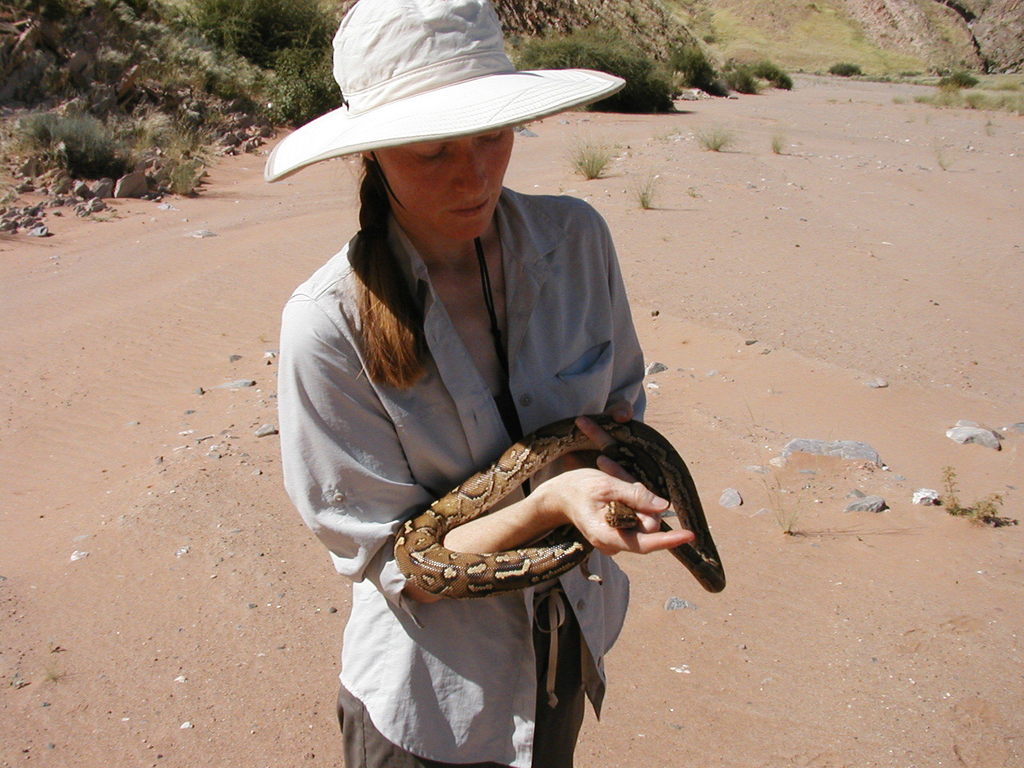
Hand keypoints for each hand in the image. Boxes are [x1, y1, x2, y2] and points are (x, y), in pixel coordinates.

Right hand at [535, 466, 693, 555]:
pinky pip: (636, 514)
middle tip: (619, 476)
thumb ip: (635, 496)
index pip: (645, 544)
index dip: (668, 539)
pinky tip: (614, 485)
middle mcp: (615, 543)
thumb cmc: (577, 489)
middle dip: (641, 499)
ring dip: (634, 495)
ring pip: (643, 516)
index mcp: (608, 537)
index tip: (688, 535)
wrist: (557, 496)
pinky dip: (630, 498)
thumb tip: (663, 507)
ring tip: (611, 476)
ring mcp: (618, 538)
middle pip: (648, 523)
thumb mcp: (605, 486)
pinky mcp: (620, 530)